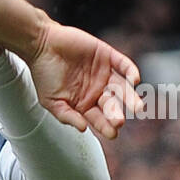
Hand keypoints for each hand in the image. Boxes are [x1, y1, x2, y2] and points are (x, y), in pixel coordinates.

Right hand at [13, 20, 142, 139]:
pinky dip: (131, 71)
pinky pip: (124, 64)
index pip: (98, 118)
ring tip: (137, 107)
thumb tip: (83, 128)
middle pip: (112, 104)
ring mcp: (104, 73)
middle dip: (117, 114)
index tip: (112, 134)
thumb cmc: (44, 73)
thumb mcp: (51, 101)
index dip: (105, 126)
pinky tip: (134, 80)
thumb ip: (66, 116)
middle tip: (119, 121)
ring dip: (131, 97)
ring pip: (122, 87)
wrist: (41, 45)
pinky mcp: (107, 56)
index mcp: (84, 103)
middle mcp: (97, 89)